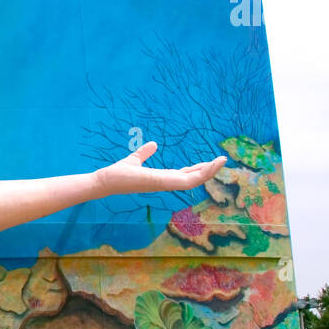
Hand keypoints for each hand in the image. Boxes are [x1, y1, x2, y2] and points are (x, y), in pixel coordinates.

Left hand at [92, 142, 225, 197]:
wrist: (106, 180)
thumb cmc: (118, 173)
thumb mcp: (135, 159)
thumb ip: (144, 153)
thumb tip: (153, 144)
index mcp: (162, 177)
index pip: (185, 175)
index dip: (199, 169)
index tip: (211, 161)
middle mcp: (166, 183)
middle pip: (193, 178)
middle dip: (209, 171)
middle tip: (223, 160)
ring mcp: (165, 184)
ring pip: (195, 181)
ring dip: (209, 172)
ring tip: (222, 160)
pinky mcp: (163, 182)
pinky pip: (187, 181)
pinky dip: (201, 174)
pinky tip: (210, 165)